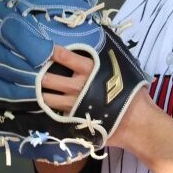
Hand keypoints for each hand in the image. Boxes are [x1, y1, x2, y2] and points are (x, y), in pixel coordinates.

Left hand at [41, 45, 155, 150]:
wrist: (137, 123)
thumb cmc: (134, 96)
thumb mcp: (124, 72)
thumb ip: (110, 64)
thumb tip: (107, 54)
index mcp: (90, 70)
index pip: (64, 57)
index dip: (51, 52)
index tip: (43, 49)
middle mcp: (77, 86)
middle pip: (48, 79)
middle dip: (39, 75)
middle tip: (34, 73)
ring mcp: (73, 105)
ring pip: (47, 99)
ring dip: (42, 94)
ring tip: (39, 91)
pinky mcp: (74, 120)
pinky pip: (57, 114)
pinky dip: (53, 111)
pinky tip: (51, 109)